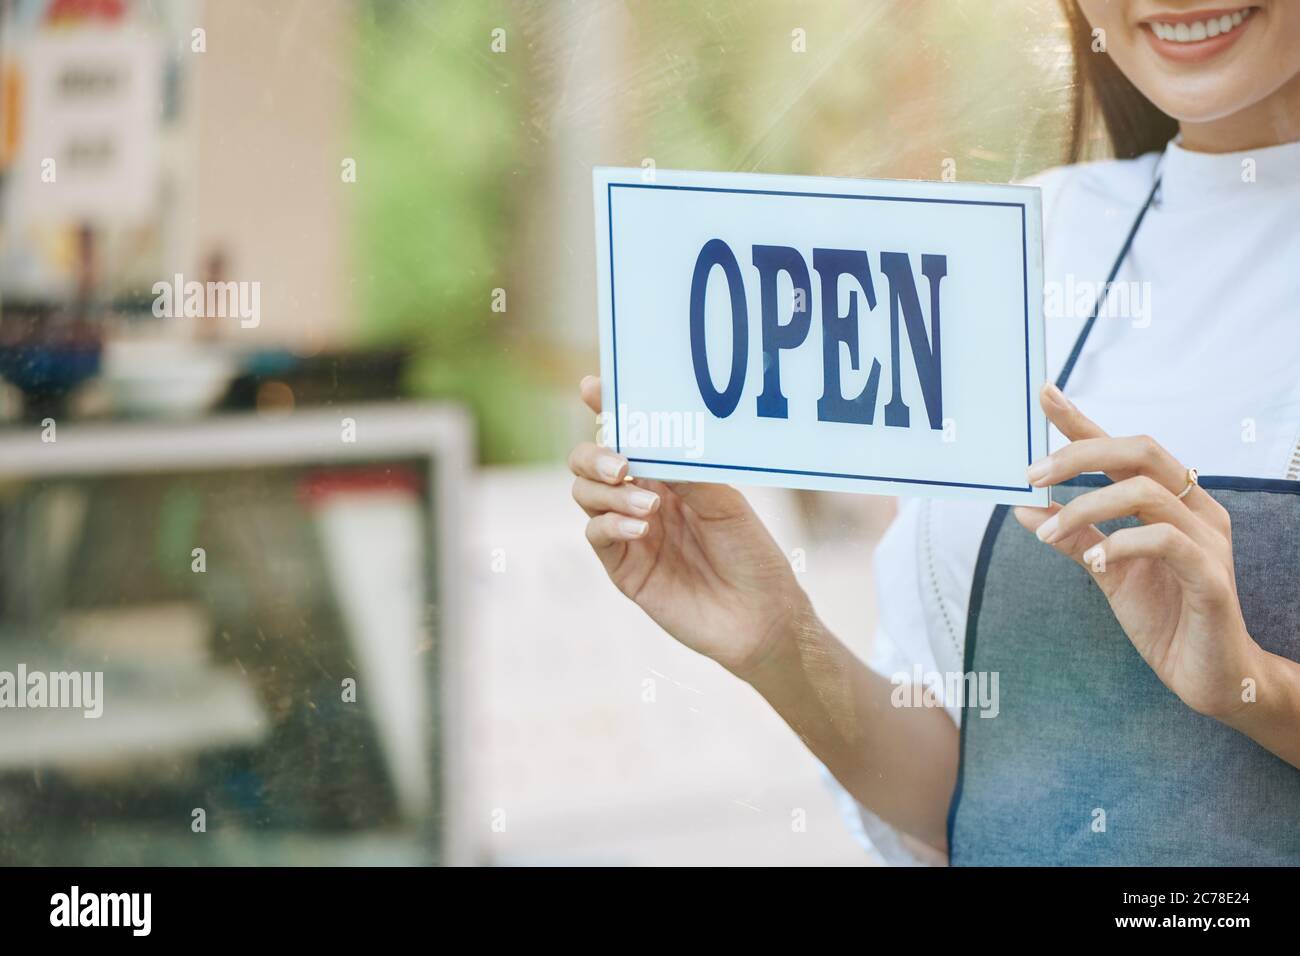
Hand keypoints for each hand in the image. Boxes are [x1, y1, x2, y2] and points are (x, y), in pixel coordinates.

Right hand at [568, 376, 810, 678]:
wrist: (761, 617)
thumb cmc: (752, 554)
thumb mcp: (726, 502)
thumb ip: (687, 472)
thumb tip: (650, 443)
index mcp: (668, 474)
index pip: (627, 434)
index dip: (606, 408)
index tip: (592, 388)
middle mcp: (642, 497)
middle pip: (589, 462)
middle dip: (595, 454)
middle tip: (622, 463)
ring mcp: (630, 532)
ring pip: (585, 495)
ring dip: (609, 491)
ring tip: (648, 506)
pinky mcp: (623, 569)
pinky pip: (596, 535)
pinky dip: (610, 523)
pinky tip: (640, 527)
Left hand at [1013, 384, 1260, 719]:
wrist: (1212, 678)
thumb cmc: (1165, 618)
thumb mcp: (1106, 569)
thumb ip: (1072, 534)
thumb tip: (1025, 506)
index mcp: (1171, 501)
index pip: (1122, 448)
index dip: (1082, 421)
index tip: (1044, 393)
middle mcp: (1194, 510)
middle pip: (1140, 451)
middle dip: (1079, 455)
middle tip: (1031, 475)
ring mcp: (1208, 541)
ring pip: (1145, 492)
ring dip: (1085, 508)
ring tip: (1048, 534)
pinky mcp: (1211, 578)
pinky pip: (1164, 542)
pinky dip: (1120, 544)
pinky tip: (1092, 560)